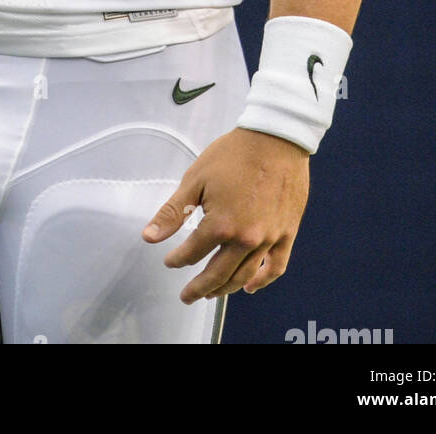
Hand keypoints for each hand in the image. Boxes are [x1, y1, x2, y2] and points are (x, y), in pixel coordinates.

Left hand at [141, 127, 309, 303]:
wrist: (275, 139)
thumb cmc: (232, 155)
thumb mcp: (195, 179)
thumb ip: (172, 212)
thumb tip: (148, 238)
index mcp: (220, 225)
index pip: (193, 252)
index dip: (177, 260)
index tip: (169, 262)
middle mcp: (246, 239)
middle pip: (218, 273)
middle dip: (200, 288)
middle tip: (187, 297)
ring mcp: (269, 239)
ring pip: (245, 275)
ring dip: (226, 288)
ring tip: (212, 294)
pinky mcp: (287, 234)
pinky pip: (275, 267)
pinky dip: (262, 281)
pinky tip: (250, 287)